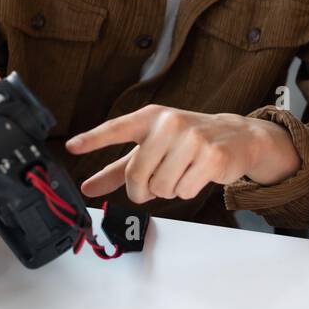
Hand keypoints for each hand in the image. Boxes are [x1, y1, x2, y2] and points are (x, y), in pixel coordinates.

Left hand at [67, 104, 298, 203]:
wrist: (237, 136)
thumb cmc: (186, 142)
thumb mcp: (152, 147)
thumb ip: (118, 169)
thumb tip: (87, 188)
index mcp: (149, 118)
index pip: (116, 129)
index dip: (93, 139)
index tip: (71, 146)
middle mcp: (169, 123)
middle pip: (137, 175)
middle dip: (142, 189)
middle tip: (154, 183)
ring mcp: (193, 138)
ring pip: (161, 187)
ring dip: (168, 189)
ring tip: (182, 172)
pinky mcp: (212, 156)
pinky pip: (184, 191)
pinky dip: (187, 190)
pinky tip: (197, 174)